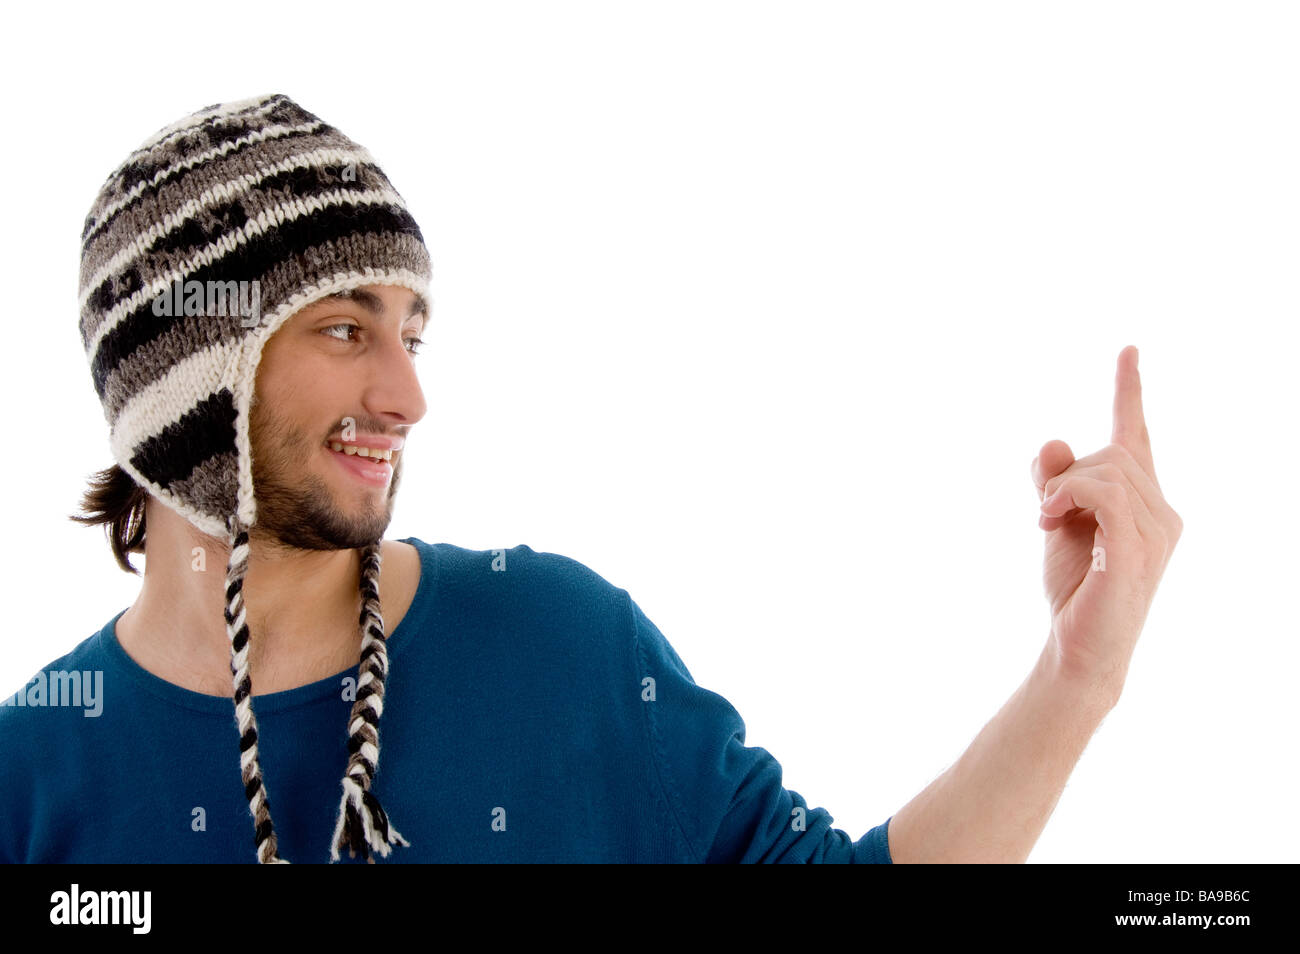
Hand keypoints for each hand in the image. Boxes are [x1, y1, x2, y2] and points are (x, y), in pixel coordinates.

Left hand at [1031, 346, 1182, 703]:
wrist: (1077, 649)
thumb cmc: (1073, 589)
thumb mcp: (1056, 521)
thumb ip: (1054, 479)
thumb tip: (1053, 440)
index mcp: (1144, 502)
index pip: (1137, 436)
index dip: (1129, 391)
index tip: (1128, 350)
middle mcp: (1161, 512)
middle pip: (1112, 450)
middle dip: (1067, 474)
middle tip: (1044, 512)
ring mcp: (1156, 531)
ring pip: (1108, 466)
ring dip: (1063, 488)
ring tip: (1048, 521)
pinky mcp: (1138, 551)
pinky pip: (1106, 492)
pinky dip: (1070, 495)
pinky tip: (1052, 518)